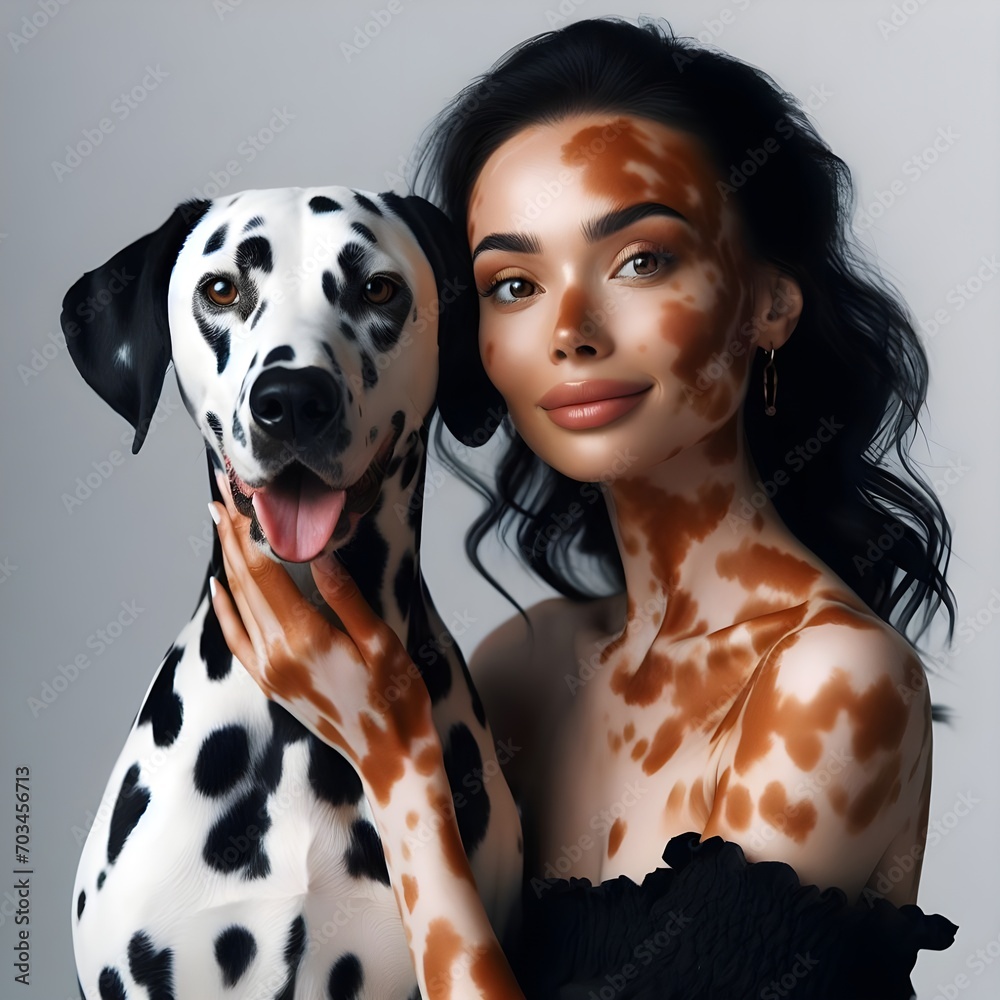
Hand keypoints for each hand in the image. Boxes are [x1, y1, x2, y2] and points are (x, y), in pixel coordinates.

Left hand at [207, 479, 435, 801]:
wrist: (389, 759)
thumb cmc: (396, 699)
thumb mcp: (382, 643)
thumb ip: (346, 597)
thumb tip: (317, 554)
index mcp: (303, 638)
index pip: (265, 570)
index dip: (250, 529)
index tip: (240, 493)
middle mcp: (274, 653)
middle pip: (244, 581)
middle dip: (231, 535)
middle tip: (220, 493)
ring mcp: (268, 671)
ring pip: (237, 604)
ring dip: (226, 561)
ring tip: (218, 523)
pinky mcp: (270, 683)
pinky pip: (236, 639)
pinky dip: (224, 610)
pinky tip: (218, 587)